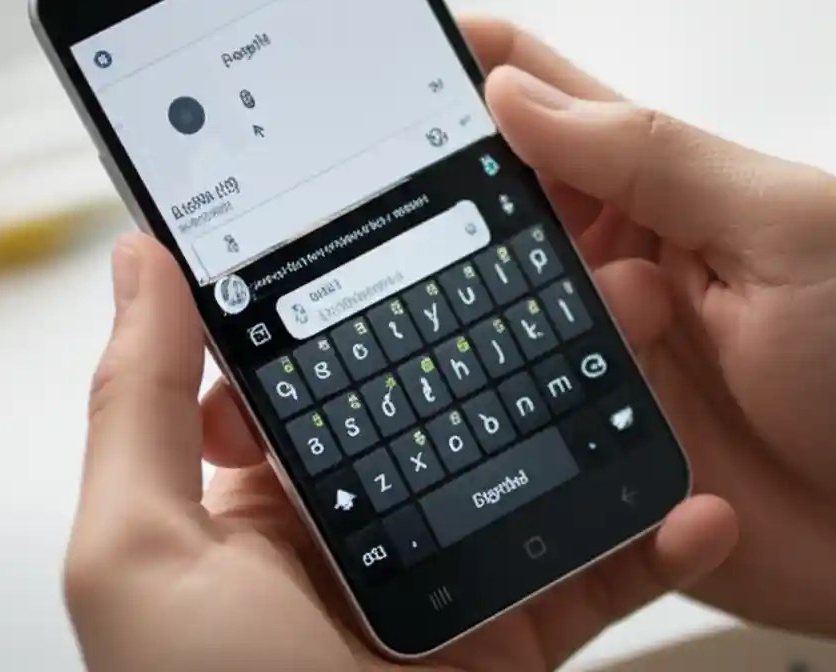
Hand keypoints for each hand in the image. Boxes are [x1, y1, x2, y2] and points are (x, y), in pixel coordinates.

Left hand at [63, 24, 739, 671]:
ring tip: (649, 341)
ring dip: (602, 406)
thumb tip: (145, 259)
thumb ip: (141, 403)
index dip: (380, 280)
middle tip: (579, 262)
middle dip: (518, 327)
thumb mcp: (139, 558)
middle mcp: (353, 531)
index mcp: (256, 499)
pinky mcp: (512, 645)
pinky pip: (596, 579)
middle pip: (449, 399)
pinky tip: (696, 503)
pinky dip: (656, 541)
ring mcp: (441, 588)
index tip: (443, 209)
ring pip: (536, 471)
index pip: (326, 358)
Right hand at [470, 21, 835, 649]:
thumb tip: (518, 96)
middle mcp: (620, 275)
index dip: (476, 81)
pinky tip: (494, 416)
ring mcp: (601, 367)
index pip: (551, 114)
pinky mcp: (591, 456)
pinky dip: (497, 415)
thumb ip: (657, 160)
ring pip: (489, 323)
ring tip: (593, 333)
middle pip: (497, 222)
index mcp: (668, 197)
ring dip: (501, 325)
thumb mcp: (790, 229)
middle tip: (450, 236)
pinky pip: (512, 423)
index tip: (393, 68)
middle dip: (462, 218)